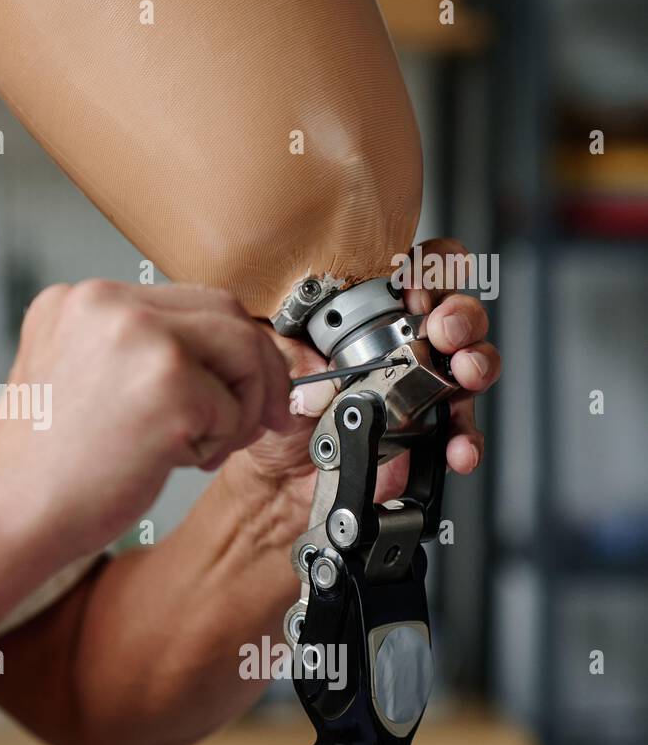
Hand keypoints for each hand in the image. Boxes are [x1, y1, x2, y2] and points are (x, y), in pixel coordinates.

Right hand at [0, 279, 294, 557]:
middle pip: (225, 312)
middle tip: (263, 419)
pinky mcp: (169, 385)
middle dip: (257, 368)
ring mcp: (140, 339)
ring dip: (242, 408)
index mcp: (79, 298)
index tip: (239, 387)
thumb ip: (135, 352)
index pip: (186, 301)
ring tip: (199, 450)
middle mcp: (108, 302)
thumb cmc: (43, 469)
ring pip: (244, 352)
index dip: (225, 347)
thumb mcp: (76, 377)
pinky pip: (235, 410)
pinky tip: (169, 463)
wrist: (7, 516)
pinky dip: (218, 445)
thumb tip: (225, 354)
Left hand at [235, 238, 501, 517]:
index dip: (428, 268)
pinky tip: (457, 446)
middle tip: (443, 328)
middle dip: (459, 313)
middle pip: (456, 312)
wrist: (282, 477)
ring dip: (477, 363)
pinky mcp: (430, 432)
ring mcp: (423, 386)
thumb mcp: (267, 363)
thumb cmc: (279, 409)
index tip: (414, 284)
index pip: (415, 270)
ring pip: (472, 363)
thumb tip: (316, 366)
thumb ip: (286, 352)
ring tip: (464, 373)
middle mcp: (405, 343)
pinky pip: (462, 431)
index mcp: (369, 313)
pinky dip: (465, 439)